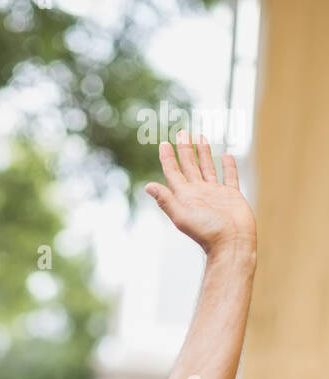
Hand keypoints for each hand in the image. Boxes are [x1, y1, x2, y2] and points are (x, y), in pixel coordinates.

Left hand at [145, 132, 255, 255]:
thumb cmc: (207, 232)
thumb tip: (148, 186)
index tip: (164, 144)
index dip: (168, 158)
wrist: (232, 244)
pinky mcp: (232, 196)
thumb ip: (166, 200)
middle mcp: (199, 193)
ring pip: (208, 168)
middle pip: (190, 166)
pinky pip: (229, 176)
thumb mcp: (182, 215)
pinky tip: (225, 156)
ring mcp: (216, 193)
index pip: (174, 173)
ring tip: (200, 137)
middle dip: (185, 150)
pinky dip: (228, 166)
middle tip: (182, 132)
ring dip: (203, 153)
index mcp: (185, 196)